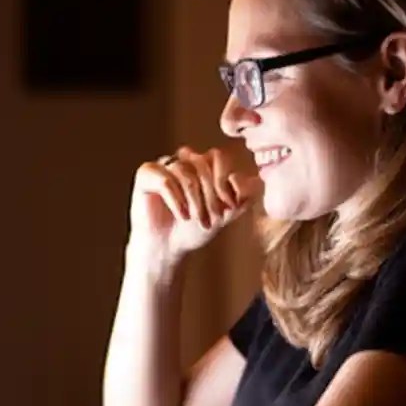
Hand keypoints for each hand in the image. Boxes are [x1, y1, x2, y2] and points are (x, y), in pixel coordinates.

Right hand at [128, 146, 260, 267]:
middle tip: (212, 218)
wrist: (166, 248)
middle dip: (210, 193)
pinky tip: (182, 215)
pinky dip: (176, 200)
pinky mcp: (146, 175)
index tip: (229, 206)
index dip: (225, 180)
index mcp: (202, 164)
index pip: (218, 157)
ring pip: (184, 171)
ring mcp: (163, 165)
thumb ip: (242, 197)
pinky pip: (165, 179)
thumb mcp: (225, 214)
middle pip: (201, 162)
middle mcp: (183, 160)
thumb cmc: (192, 230)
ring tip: (196, 220)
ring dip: (194, 199)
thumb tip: (259, 180)